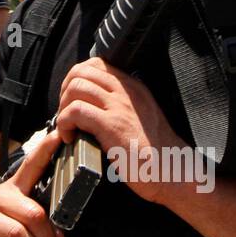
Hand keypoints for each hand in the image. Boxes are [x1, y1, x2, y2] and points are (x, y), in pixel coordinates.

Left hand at [54, 57, 186, 205]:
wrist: (173, 172)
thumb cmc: (155, 152)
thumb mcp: (140, 117)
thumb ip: (119, 105)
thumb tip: (89, 104)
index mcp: (133, 87)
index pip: (96, 64)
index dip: (76, 79)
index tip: (72, 99)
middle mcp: (126, 91)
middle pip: (81, 72)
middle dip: (65, 91)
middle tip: (65, 113)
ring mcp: (119, 107)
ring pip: (76, 87)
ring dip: (63, 107)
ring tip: (67, 127)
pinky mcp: (112, 125)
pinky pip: (76, 111)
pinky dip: (64, 123)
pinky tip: (70, 137)